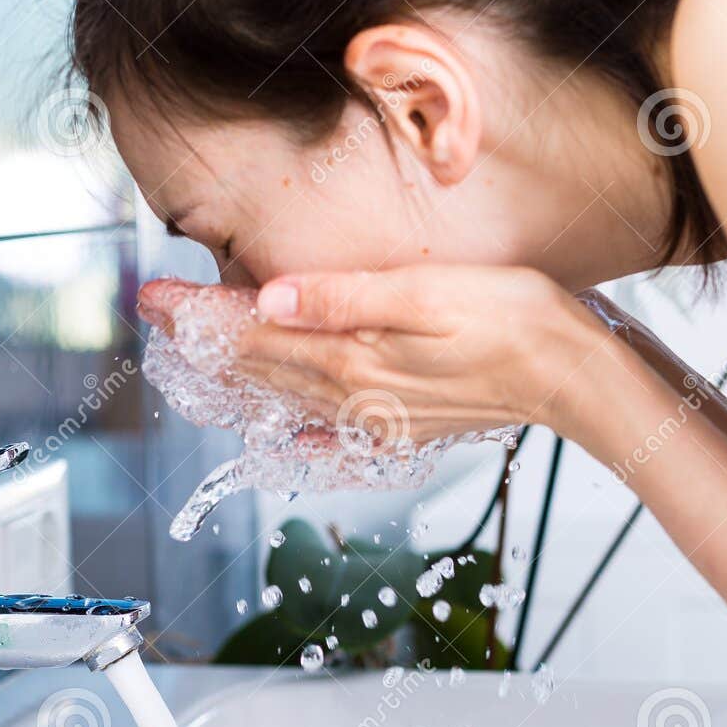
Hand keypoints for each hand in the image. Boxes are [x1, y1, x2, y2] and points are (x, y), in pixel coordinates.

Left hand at [139, 266, 631, 446]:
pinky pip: (326, 430)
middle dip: (202, 342)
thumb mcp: (426, 293)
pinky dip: (291, 424)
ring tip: (198, 360)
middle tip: (156, 317)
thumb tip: (268, 301)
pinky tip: (280, 432)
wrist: (574, 376)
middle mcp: (353, 396)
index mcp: (352, 359)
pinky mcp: (400, 424)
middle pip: (258, 368)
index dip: (198, 314)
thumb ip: (343, 298)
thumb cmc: (513, 319)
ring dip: (236, 378)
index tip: (152, 296)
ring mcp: (375, 416)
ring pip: (284, 398)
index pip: (253, 334)